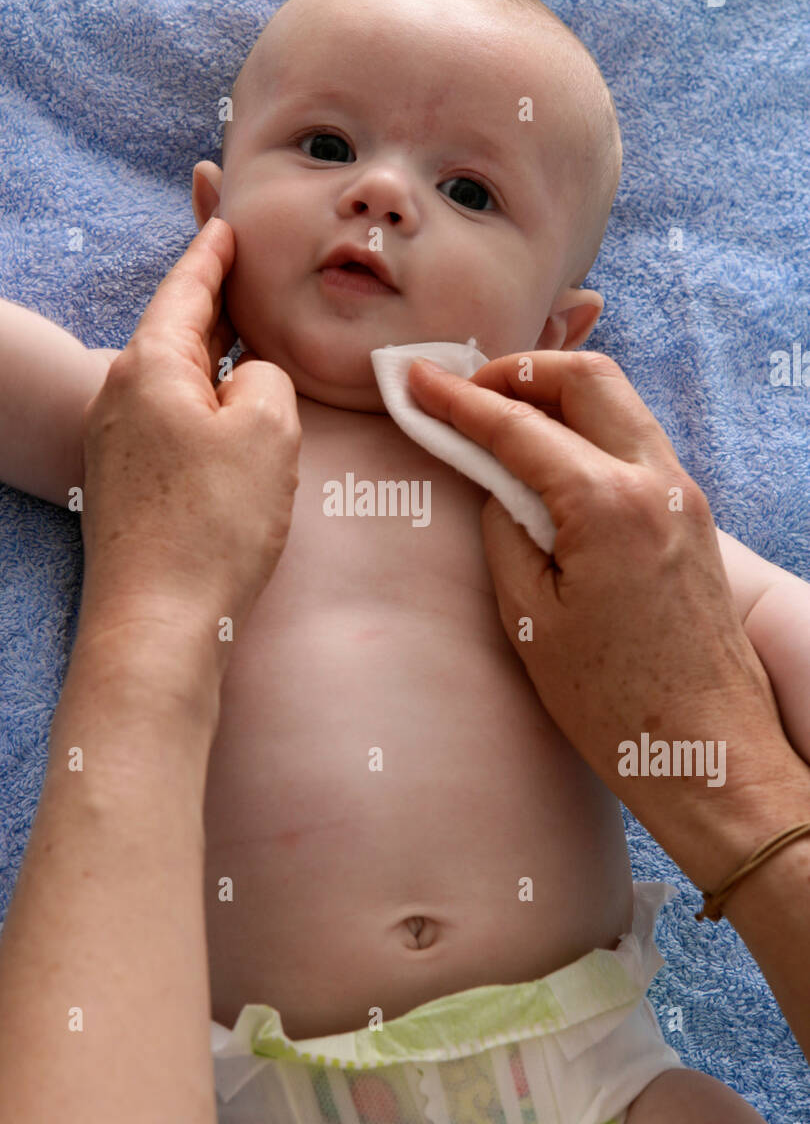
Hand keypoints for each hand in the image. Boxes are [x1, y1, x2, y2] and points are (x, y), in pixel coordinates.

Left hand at [79, 217, 300, 641]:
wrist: (158, 621)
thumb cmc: (212, 525)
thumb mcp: (267, 428)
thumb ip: (264, 378)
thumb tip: (247, 381)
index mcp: (149, 366)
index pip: (186, 288)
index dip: (213, 253)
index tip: (227, 222)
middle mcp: (121, 395)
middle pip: (175, 329)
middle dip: (212, 298)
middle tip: (241, 267)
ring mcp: (118, 441)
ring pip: (175, 378)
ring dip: (212, 356)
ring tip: (247, 336)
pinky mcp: (127, 483)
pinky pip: (171, 420)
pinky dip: (204, 402)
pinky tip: (231, 414)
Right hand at [407, 351, 790, 841]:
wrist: (708, 752)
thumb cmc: (615, 704)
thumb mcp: (529, 620)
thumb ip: (505, 531)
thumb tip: (498, 484)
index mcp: (607, 504)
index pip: (517, 425)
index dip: (456, 399)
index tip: (415, 379)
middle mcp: (654, 482)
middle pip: (585, 378)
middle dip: (517, 371)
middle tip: (463, 392)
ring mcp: (681, 497)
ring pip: (617, 402)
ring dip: (555, 395)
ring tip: (500, 419)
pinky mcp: (690, 518)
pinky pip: (634, 442)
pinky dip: (586, 428)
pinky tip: (550, 461)